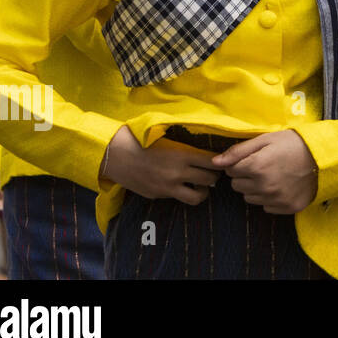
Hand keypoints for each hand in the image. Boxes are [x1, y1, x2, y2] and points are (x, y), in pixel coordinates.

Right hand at [100, 125, 221, 204]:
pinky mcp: (157, 195)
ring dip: (202, 191)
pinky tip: (179, 185)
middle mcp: (178, 173)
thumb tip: (207, 152)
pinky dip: (181, 192)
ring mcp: (167, 187)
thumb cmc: (143, 141)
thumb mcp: (169, 139)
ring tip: (200, 185)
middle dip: (214, 176)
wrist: (116, 155)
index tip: (220, 160)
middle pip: (209, 180)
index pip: (212, 162)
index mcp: (182, 155)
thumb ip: (187, 147)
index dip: (220, 162)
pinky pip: (177, 197)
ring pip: (197, 197)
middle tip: (213, 172)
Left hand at [211, 130, 317, 214]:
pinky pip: (266, 207)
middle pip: (237, 186)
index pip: (230, 171)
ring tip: (273, 175)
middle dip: (245, 176)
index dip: (239, 163)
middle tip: (263, 166)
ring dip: (256, 188)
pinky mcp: (286, 208)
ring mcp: (275, 199)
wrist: (325, 157)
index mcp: (256, 167)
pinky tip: (282, 185)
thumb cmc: (294, 143)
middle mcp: (263, 186)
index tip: (253, 158)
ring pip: (250, 198)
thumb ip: (238, 151)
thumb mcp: (266, 139)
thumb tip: (214, 162)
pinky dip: (270, 198)